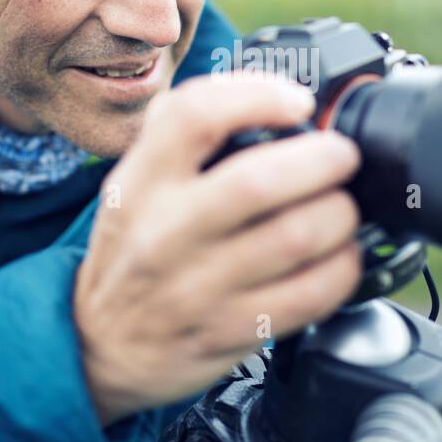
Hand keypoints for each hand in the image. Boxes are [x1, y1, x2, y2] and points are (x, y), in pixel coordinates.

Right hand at [74, 74, 363, 427]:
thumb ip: (186, 136)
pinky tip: (338, 254)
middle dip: (324, 158)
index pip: (194, 116)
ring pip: (296, 236)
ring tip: (341, 205)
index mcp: (141, 183)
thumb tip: (275, 98)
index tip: (297, 102)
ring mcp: (196, 288)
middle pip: (260, 180)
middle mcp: (164, 232)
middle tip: (341, 156)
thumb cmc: (135, 249)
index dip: (258, 96)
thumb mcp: (135, 183)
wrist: (100, 345)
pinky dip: (342, 266)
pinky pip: (310, 295)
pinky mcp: (230, 331)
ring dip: (340, 213)